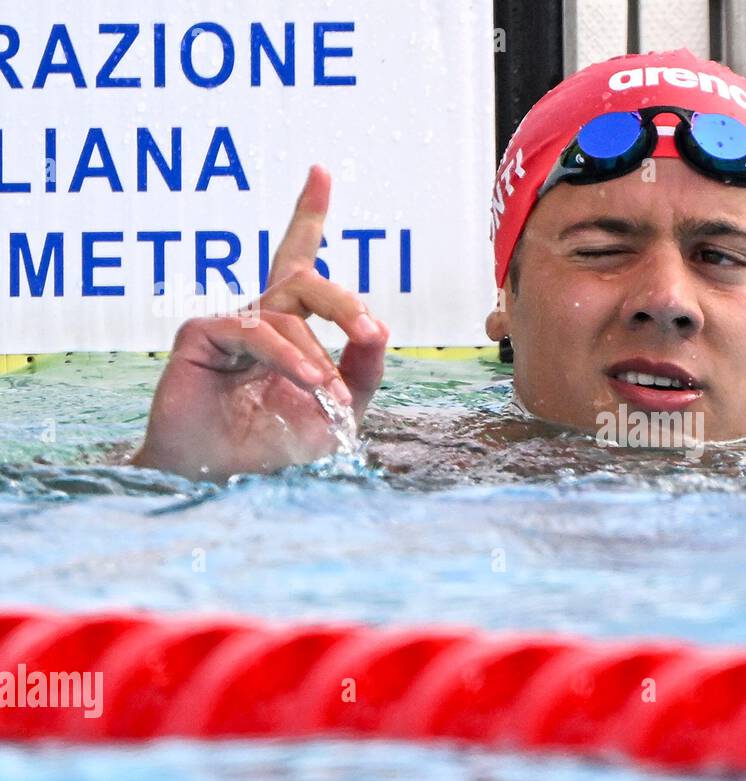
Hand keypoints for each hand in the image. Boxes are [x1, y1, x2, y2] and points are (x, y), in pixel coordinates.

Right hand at [131, 166, 388, 480]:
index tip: (319, 171)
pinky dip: (289, 357)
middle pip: (306, 278)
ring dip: (320, 356)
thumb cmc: (276, 448)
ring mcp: (229, 324)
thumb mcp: (338, 412)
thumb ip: (362, 372)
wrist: (224, 482)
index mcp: (288, 328)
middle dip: (345, 302)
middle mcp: (259, 318)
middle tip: (369, 331)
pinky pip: (257, 331)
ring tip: (332, 398)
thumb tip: (381, 329)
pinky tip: (308, 384)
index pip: (300, 262)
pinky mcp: (202, 334)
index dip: (308, 215)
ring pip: (288, 310)